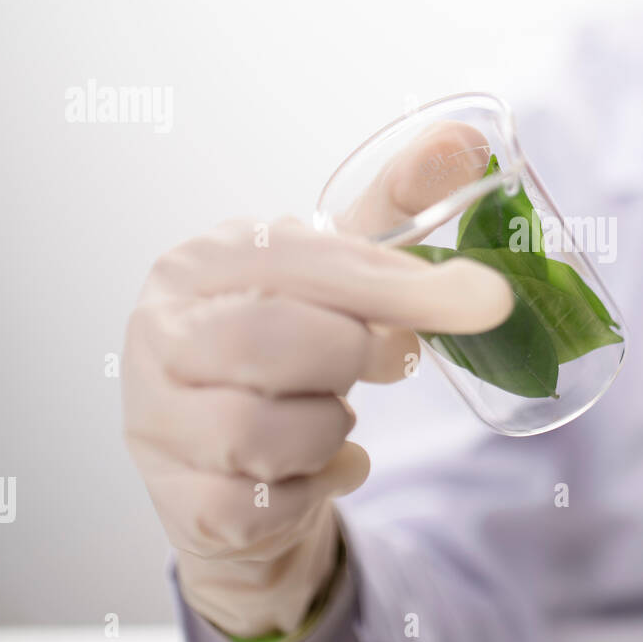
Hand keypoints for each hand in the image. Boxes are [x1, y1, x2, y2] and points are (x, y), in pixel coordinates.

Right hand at [121, 123, 510, 635]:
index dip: (397, 286)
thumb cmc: (291, 345)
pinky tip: (323, 469)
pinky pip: (264, 504)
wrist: (236, 460)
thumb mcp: (339, 269)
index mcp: (198, 265)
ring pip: (261, 433)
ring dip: (330, 428)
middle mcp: (159, 337)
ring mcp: (158, 424)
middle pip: (269, 343)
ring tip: (334, 412)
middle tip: (388, 359)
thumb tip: (469, 137)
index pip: (300, 265)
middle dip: (351, 356)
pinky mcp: (182, 504)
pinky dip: (319, 487)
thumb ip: (398, 204)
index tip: (484, 300)